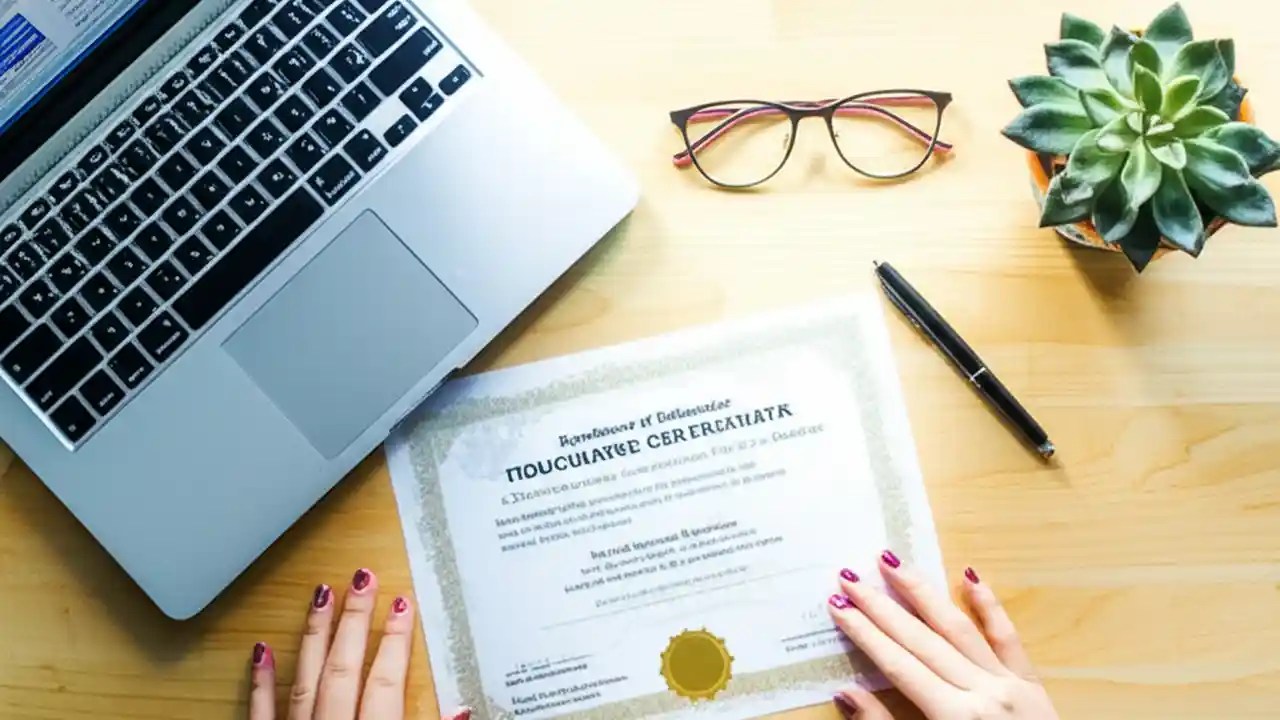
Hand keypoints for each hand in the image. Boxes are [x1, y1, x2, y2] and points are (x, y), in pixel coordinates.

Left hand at [248, 568, 468, 719]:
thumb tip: (462, 709)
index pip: (386, 680)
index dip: (396, 639)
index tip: (402, 602)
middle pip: (345, 668)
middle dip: (355, 619)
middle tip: (363, 578)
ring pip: (306, 678)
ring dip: (316, 634)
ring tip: (322, 592)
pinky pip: (262, 711)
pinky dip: (262, 681)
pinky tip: (261, 650)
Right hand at [826, 552, 1058, 719]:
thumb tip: (845, 692)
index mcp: (952, 718)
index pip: (898, 665)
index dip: (865, 634)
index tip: (838, 605)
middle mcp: (980, 693)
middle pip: (921, 640)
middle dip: (881, 606)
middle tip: (849, 574)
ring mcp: (1009, 684)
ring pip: (958, 628)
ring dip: (923, 592)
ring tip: (893, 562)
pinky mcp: (1032, 684)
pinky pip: (1009, 638)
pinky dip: (990, 606)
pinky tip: (970, 575)